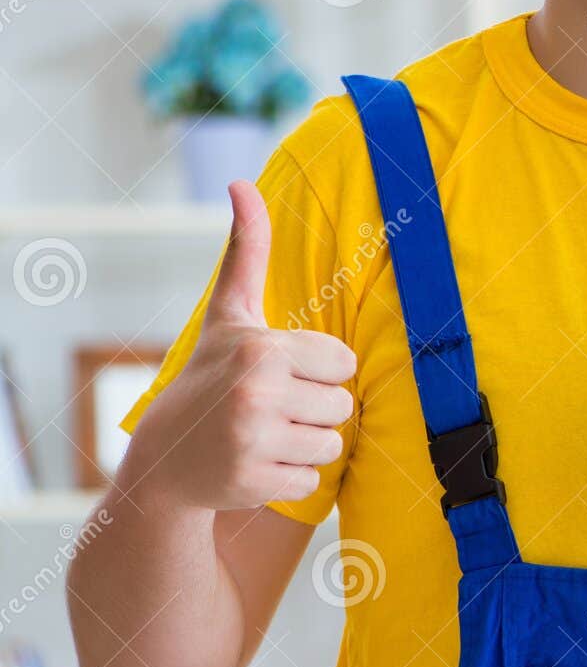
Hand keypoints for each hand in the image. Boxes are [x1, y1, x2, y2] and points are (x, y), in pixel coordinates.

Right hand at [127, 180, 356, 510]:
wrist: (162, 460)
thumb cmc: (208, 376)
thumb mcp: (230, 314)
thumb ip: (246, 250)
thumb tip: (240, 182)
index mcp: (262, 349)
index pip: (344, 363)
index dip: (317, 370)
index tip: (279, 373)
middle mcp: (257, 394)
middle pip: (343, 404)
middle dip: (314, 408)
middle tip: (271, 408)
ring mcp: (254, 442)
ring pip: (333, 443)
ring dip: (306, 443)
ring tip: (265, 434)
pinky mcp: (254, 484)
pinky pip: (313, 480)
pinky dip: (290, 476)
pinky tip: (256, 464)